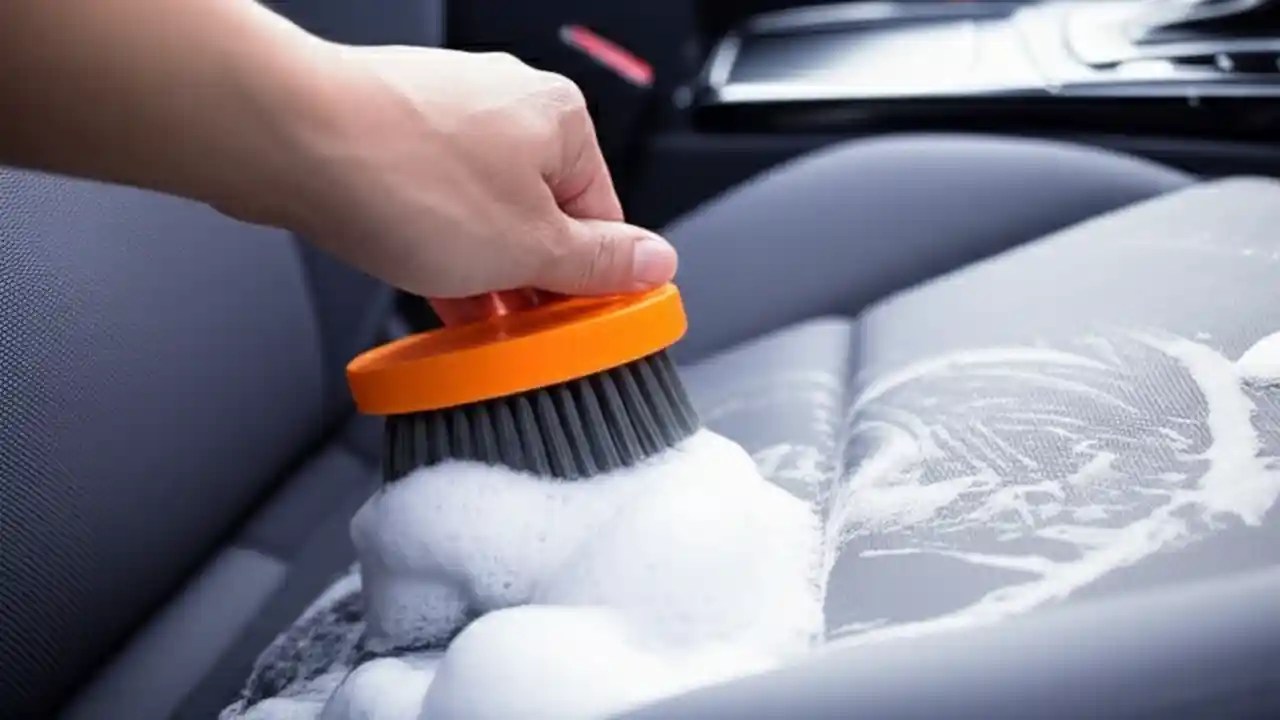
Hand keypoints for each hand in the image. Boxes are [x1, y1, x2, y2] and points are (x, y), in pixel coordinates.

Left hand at [280, 45, 677, 322]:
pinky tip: (429, 288)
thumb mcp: (527, 247)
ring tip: (468, 319)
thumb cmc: (402, 173)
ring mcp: (446, 117)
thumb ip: (599, 263)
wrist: (284, 137)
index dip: (592, 282)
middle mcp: (508, 106)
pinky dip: (440, 246)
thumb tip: (656, 264)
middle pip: (544, 215)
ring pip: (486, 211)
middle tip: (519, 333)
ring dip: (483, 271)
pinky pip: (437, 201)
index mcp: (561, 120)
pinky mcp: (394, 133)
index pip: (605, 218)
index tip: (580, 327)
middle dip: (531, 281)